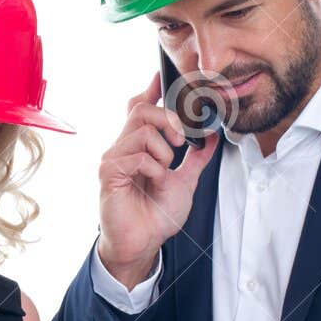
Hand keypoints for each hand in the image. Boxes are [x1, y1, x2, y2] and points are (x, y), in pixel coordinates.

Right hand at [96, 73, 218, 287]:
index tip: (161, 76)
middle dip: (167, 119)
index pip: (139, 109)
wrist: (142, 244)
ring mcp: (113, 159)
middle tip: (180, 141)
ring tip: (163, 172)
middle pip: (141, 110)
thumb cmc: (155, 216)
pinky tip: (154, 181)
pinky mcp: (109, 173)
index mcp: (138, 147)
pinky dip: (154, 167)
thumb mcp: (185, 182)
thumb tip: (211, 138)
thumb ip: (197, 159)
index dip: (150, 90)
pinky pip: (137, 155)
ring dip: (164, 150)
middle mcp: (123, 148)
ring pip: (142, 130)